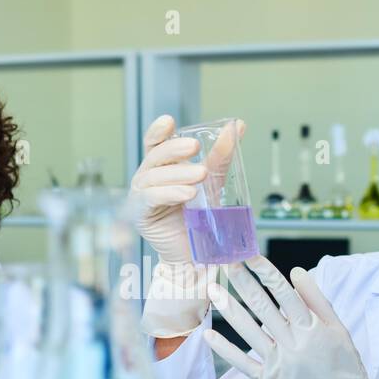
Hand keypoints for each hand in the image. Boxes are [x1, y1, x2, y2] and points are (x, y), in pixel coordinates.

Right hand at [131, 115, 244, 337]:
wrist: (196, 257)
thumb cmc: (200, 219)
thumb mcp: (212, 183)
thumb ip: (220, 156)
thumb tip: (238, 126)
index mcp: (161, 168)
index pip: (155, 143)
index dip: (159, 131)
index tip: (170, 121)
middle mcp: (147, 179)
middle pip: (154, 156)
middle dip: (174, 149)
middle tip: (195, 147)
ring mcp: (140, 197)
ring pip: (153, 177)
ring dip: (177, 173)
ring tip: (200, 175)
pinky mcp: (140, 216)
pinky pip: (151, 199)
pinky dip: (169, 193)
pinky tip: (187, 194)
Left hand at [204, 255, 372, 378]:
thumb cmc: (345, 365)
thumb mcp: (339, 329)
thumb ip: (317, 300)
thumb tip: (296, 272)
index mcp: (312, 328)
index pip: (283, 293)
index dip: (264, 272)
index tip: (249, 254)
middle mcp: (292, 343)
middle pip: (261, 307)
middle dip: (242, 282)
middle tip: (225, 262)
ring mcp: (278, 363)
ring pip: (247, 331)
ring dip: (228, 308)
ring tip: (213, 288)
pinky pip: (242, 363)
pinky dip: (224, 349)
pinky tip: (208, 334)